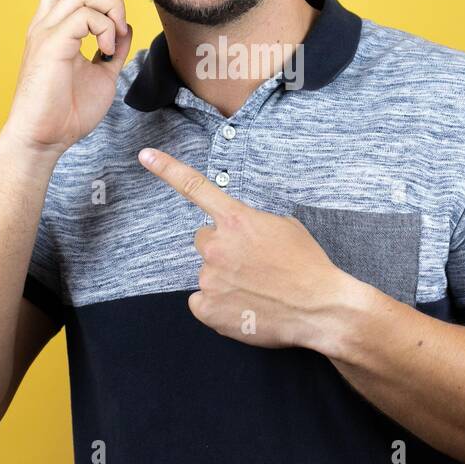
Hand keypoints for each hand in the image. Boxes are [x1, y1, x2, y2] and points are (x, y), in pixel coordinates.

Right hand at [0, 0, 133, 155]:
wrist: (44, 140)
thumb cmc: (66, 111)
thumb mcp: (103, 74)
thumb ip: (113, 47)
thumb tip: (125, 28)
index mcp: (56, 26)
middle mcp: (47, 22)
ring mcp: (45, 31)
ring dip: (111, 11)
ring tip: (111, 42)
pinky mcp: (50, 43)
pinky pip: (84, 14)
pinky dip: (104, 29)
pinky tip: (104, 53)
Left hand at [137, 147, 360, 350]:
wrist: (319, 308)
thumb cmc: (307, 266)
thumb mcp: (284, 227)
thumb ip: (252, 223)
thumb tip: (241, 233)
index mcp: (236, 220)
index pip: (194, 187)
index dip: (166, 169)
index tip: (145, 155)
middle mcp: (217, 246)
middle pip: (204, 240)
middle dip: (222, 249)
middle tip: (251, 265)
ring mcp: (210, 278)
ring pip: (208, 273)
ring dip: (225, 279)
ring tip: (257, 290)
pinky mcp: (208, 308)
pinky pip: (202, 302)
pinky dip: (219, 307)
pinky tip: (244, 307)